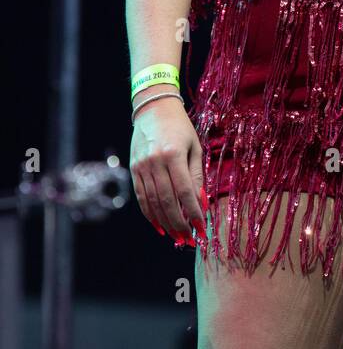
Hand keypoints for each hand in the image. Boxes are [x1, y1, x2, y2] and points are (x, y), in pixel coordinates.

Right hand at [130, 97, 206, 247]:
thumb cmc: (180, 128)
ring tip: (177, 236)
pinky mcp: (133, 170)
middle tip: (189, 239)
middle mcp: (154, 162)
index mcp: (173, 154)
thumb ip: (196, 176)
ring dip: (165, 223)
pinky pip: (141, 197)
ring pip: (152, 203)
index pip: (185, 192)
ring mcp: (141, 166)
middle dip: (179, 224)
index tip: (203, 229)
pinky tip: (160, 226)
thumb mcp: (195, 148)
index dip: (194, 213)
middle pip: (167, 201)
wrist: (153, 109)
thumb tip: (200, 203)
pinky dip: (150, 214)